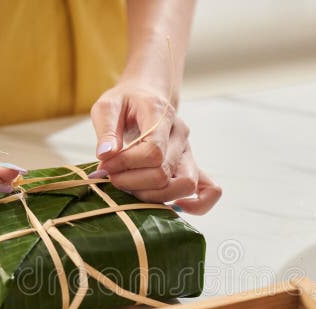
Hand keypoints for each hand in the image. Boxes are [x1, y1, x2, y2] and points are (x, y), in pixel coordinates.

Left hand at [90, 83, 220, 214]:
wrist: (147, 95)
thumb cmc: (126, 102)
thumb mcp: (107, 106)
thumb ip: (105, 129)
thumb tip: (106, 155)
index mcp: (161, 115)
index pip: (153, 151)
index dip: (127, 164)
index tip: (105, 165)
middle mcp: (180, 136)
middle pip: (165, 173)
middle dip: (133, 182)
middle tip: (112, 176)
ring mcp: (188, 152)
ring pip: (184, 185)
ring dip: (153, 195)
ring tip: (131, 188)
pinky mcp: (191, 165)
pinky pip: (210, 189)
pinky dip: (198, 205)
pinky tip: (176, 207)